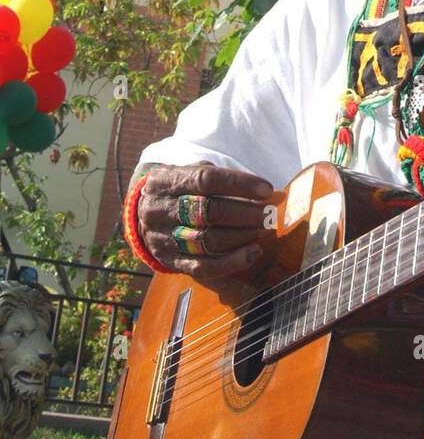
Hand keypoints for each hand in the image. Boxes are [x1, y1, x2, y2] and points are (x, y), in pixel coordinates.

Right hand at [136, 162, 273, 278]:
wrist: (141, 214)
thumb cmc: (179, 189)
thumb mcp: (190, 172)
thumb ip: (222, 178)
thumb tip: (263, 191)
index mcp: (166, 181)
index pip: (207, 179)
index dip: (240, 184)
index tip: (266, 190)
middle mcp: (160, 209)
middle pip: (209, 211)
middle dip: (244, 213)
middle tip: (266, 213)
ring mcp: (163, 238)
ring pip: (207, 240)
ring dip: (241, 236)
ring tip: (260, 230)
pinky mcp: (170, 261)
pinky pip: (203, 267)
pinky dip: (232, 262)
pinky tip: (252, 252)